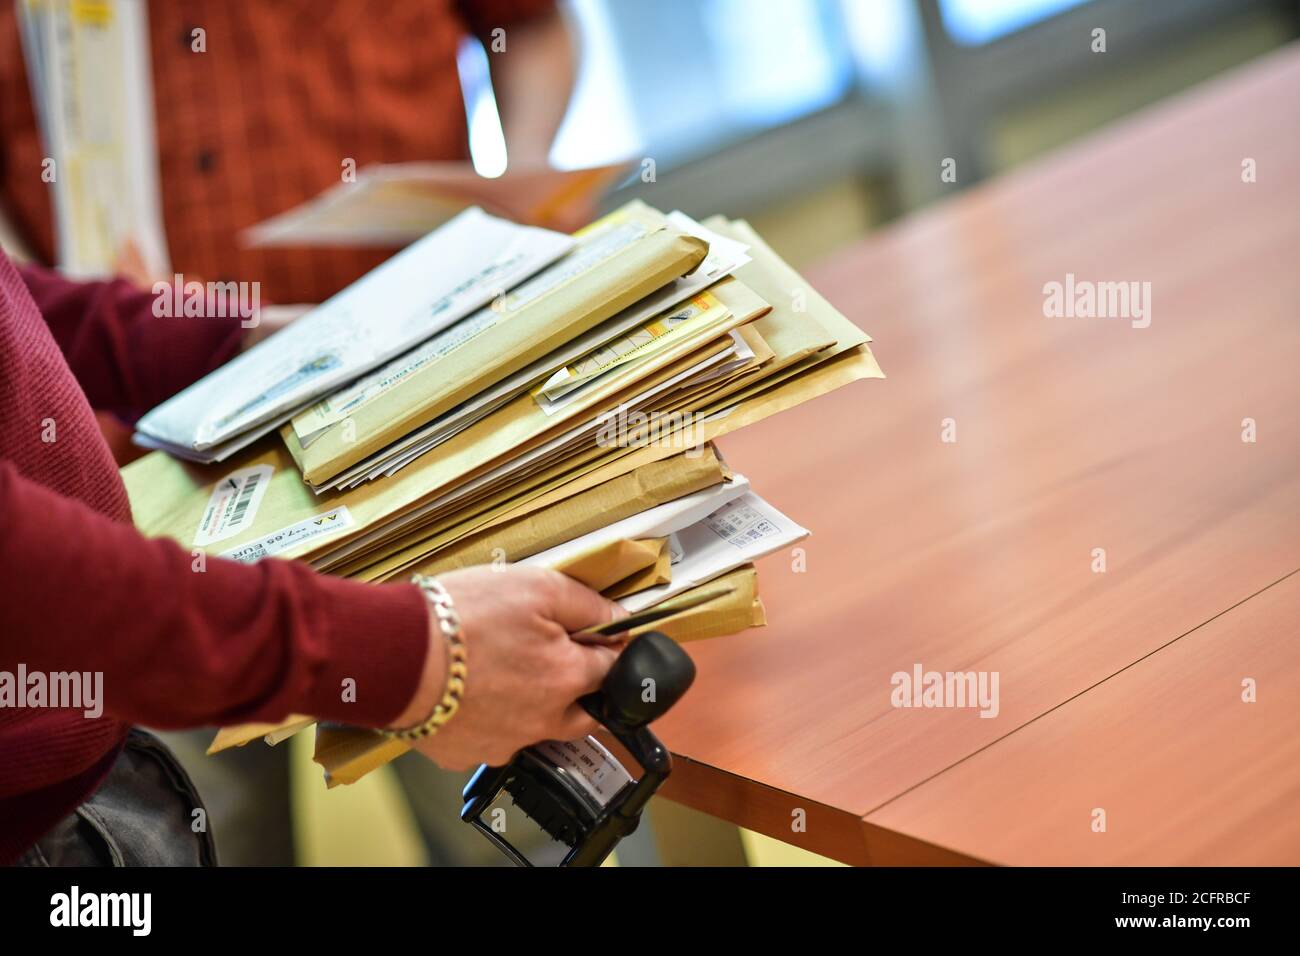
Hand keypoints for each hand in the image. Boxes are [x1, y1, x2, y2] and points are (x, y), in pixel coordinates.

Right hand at [392, 565, 625, 770]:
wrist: (391, 654)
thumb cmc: (460, 617)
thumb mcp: (537, 587)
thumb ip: (588, 606)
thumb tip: (620, 620)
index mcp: (566, 679)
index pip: (615, 670)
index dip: (610, 648)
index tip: (601, 637)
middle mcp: (543, 720)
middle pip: (585, 712)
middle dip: (582, 687)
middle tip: (557, 656)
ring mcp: (505, 743)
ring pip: (538, 728)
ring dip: (535, 705)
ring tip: (505, 669)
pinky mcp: (467, 753)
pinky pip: (493, 738)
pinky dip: (491, 718)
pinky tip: (472, 691)